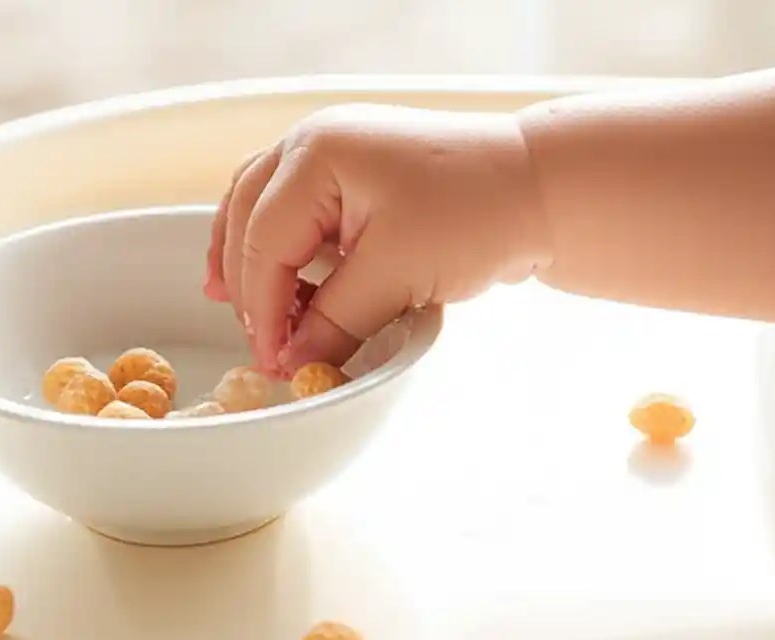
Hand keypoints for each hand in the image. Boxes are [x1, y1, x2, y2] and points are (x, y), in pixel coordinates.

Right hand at [205, 103, 550, 375]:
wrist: (545, 186)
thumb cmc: (478, 213)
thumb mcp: (398, 275)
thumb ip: (334, 321)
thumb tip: (292, 362)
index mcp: (318, 154)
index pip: (264, 240)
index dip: (261, 308)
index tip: (271, 361)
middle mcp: (315, 142)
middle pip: (247, 215)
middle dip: (245, 281)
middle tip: (255, 341)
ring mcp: (334, 152)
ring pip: (261, 205)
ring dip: (247, 256)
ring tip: (229, 301)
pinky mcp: (355, 173)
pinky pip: (294, 208)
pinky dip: (280, 245)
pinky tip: (280, 279)